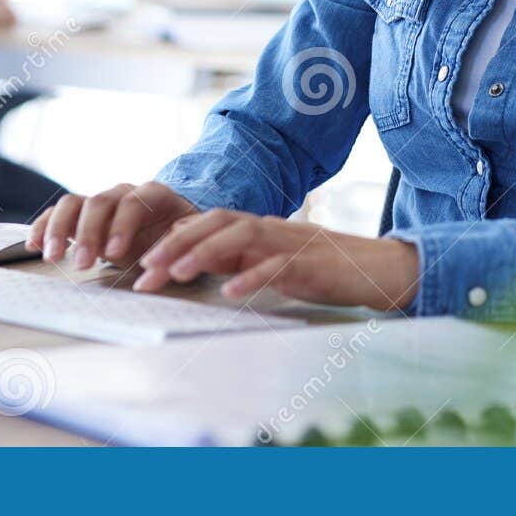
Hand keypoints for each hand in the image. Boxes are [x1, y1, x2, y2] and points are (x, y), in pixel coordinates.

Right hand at [28, 181, 198, 269]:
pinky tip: (33, 246)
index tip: (114, 254)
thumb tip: (162, 264)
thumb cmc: (181, 233)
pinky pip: (58, 213)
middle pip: (99, 202)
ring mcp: (100, 202)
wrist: (171, 226)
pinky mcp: (82, 215)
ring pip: (73, 203)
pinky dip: (44, 226)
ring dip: (60, 229)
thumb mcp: (190, 238)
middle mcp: (123, 192)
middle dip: (89, 234)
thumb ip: (179, 246)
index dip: (122, 226)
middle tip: (82, 265)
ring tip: (53, 257)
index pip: (134, 202)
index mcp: (154, 194)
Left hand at [134, 210, 419, 310]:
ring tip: (176, 274)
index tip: (140, 265)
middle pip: (216, 223)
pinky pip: (278, 266)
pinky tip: (231, 291)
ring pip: (241, 237)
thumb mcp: (270, 261)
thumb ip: (236, 257)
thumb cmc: (321, 269)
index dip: (171, 240)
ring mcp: (290, 243)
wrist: (375, 268)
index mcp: (257, 228)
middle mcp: (269, 228)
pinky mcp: (311, 263)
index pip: (207, 224)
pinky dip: (253, 276)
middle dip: (176, 244)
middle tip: (145, 271)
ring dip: (205, 253)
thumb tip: (190, 259)